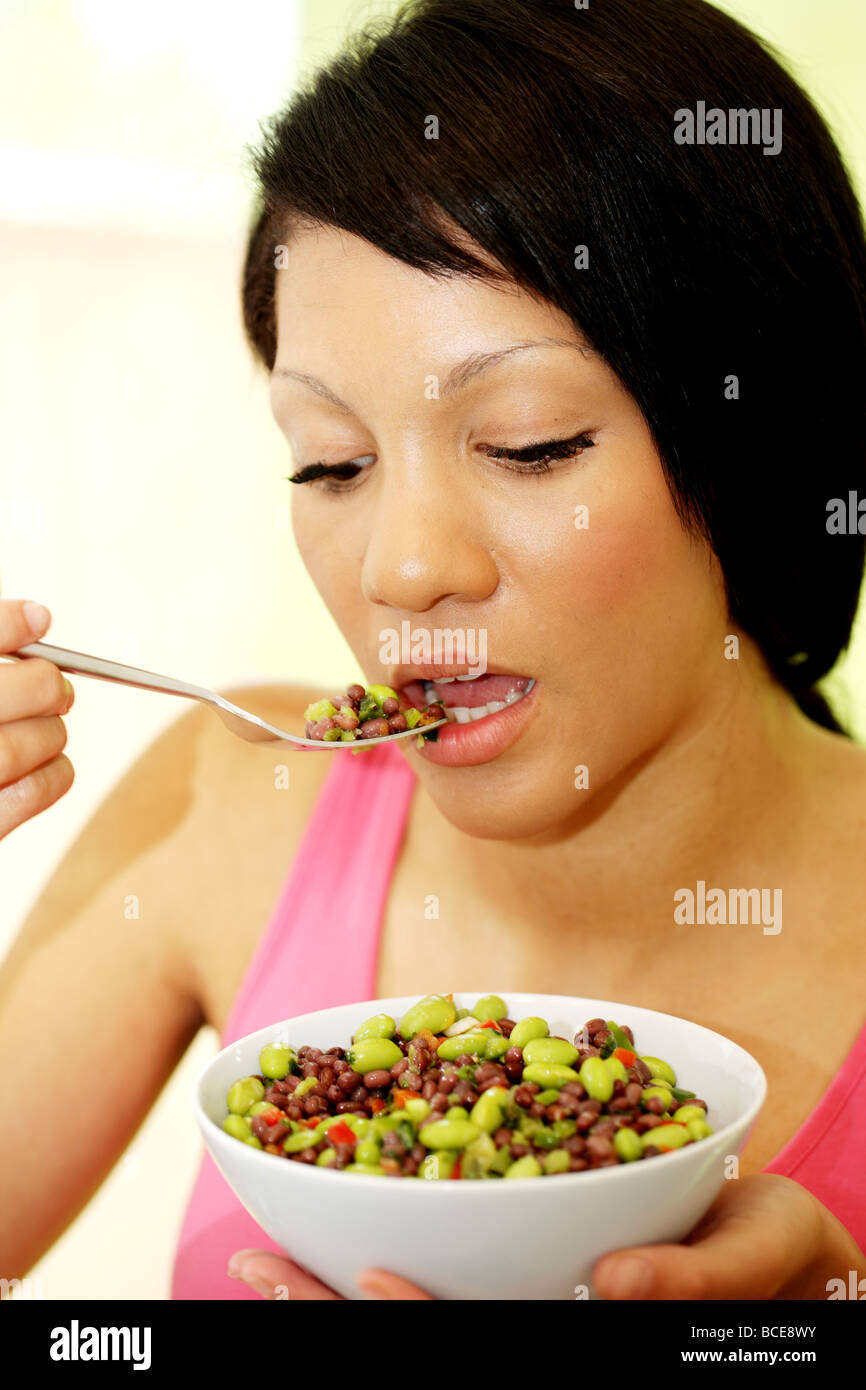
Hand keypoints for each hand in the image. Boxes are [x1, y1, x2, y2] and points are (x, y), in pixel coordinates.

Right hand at [0, 594, 73, 838]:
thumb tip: (36, 619)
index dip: (7, 624)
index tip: (38, 619)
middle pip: (10, 691)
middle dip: (44, 684)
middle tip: (58, 688)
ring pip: (18, 745)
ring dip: (50, 731)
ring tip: (50, 728)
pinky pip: (27, 795)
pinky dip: (53, 775)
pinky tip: (54, 764)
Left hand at [230, 1175, 864, 1301]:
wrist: (780, 1251)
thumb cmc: (775, 1262)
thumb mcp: (757, 1264)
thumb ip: (692, 1280)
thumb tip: (617, 1279)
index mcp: (587, 1332)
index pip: (482, 1342)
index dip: (420, 1322)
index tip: (370, 1282)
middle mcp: (541, 1314)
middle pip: (427, 1329)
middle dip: (336, 1307)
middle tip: (256, 1267)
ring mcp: (525, 1293)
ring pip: (423, 1299)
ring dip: (335, 1287)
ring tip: (261, 1255)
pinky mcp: (526, 1261)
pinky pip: (449, 1263)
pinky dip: (380, 1246)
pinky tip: (332, 1217)